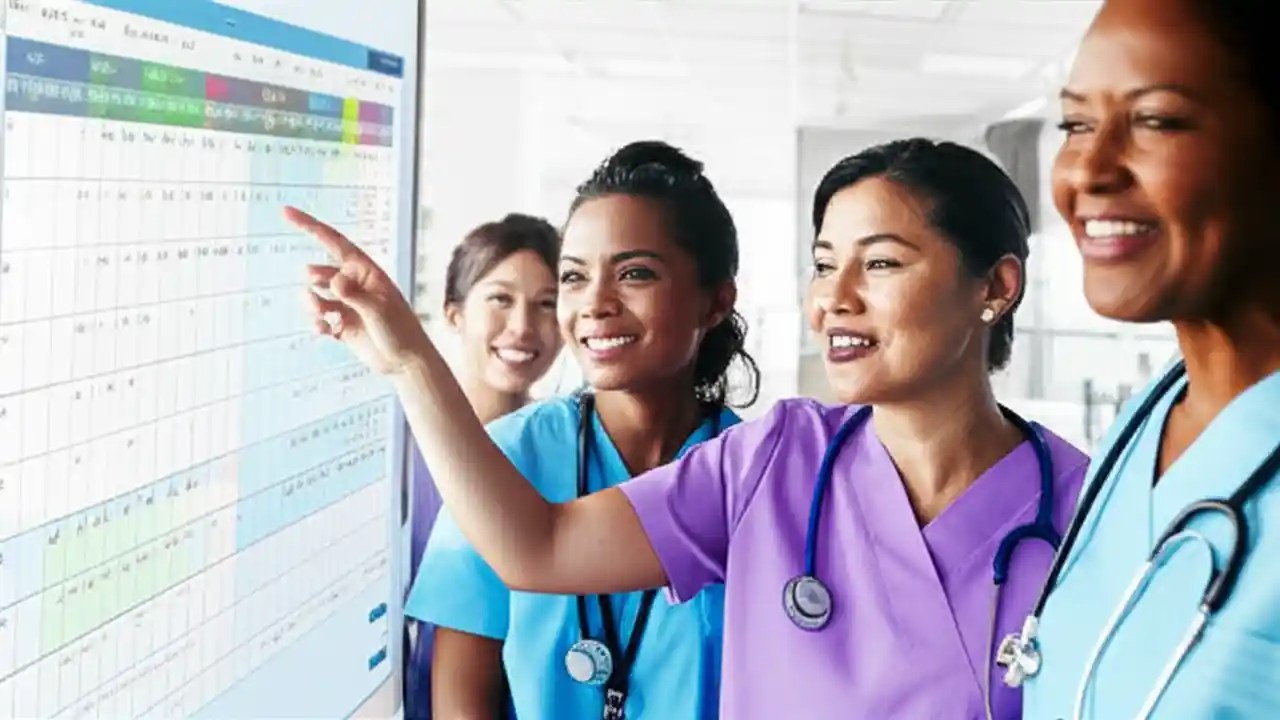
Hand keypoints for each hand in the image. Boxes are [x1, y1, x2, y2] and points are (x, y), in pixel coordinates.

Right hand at [287, 206, 428, 375]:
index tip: (285, 211)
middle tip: (314, 286)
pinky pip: (319, 319)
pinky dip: (316, 323)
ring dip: (311, 303)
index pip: (334, 242)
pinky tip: (322, 329)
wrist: (406, 362)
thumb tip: (331, 279)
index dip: (309, 226)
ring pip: (315, 295)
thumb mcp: (377, 310)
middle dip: (312, 278)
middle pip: (319, 271)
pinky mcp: (342, 325)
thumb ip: (353, 294)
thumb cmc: (399, 331)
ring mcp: (347, 305)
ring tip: (320, 313)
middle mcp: (354, 284)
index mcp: (366, 271)